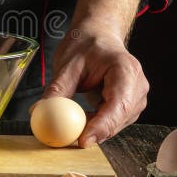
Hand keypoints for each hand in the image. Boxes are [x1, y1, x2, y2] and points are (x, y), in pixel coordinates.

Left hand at [41, 0, 147, 146]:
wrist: (98, 36)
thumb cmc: (85, 45)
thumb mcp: (67, 64)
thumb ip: (56, 89)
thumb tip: (39, 112)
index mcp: (125, 69)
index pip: (118, 104)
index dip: (102, 125)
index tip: (83, 140)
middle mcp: (137, 84)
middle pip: (119, 117)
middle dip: (95, 131)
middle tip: (68, 138)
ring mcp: (136, 96)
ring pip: (117, 123)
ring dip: (94, 127)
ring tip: (71, 119)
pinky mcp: (129, 105)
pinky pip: (114, 122)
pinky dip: (97, 124)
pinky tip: (81, 117)